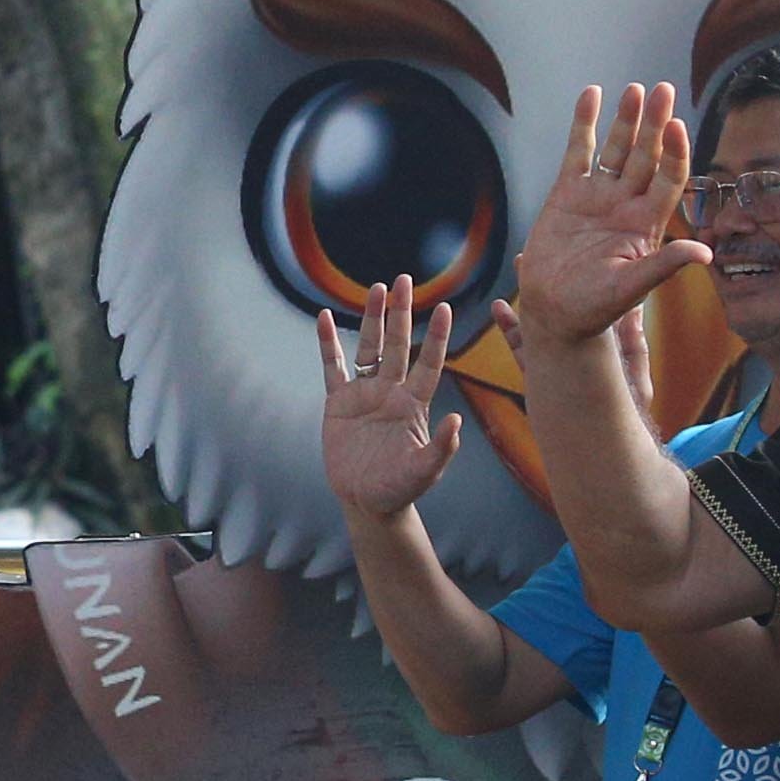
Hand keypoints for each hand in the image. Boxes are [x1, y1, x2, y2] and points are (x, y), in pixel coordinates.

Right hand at [316, 276, 466, 519]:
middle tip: (405, 280)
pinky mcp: (338, 403)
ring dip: (372, 318)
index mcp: (414, 404)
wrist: (366, 501)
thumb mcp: (425, 472)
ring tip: (376, 288)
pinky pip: (332, 367)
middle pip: (399, 344)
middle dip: (401, 312)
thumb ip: (440, 448)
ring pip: (369, 347)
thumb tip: (456, 421)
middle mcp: (391, 392)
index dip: (437, 336)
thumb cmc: (400, 489)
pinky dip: (328, 343)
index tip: (446, 307)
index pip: (429, 362)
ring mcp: (364, 394)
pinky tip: (323, 318)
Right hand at [510, 83, 713, 352]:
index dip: (674, 152)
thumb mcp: (631, 288)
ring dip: (627, 119)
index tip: (676, 125)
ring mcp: (599, 196)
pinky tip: (591, 95)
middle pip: (647, 155)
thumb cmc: (595, 308)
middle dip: (654, 123)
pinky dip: (584, 124)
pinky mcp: (568, 193)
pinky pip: (579, 152)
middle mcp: (628, 203)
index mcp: (647, 224)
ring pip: (618, 149)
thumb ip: (664, 265)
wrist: (554, 313)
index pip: (669, 179)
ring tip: (635, 90)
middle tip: (661, 90)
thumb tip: (705, 253)